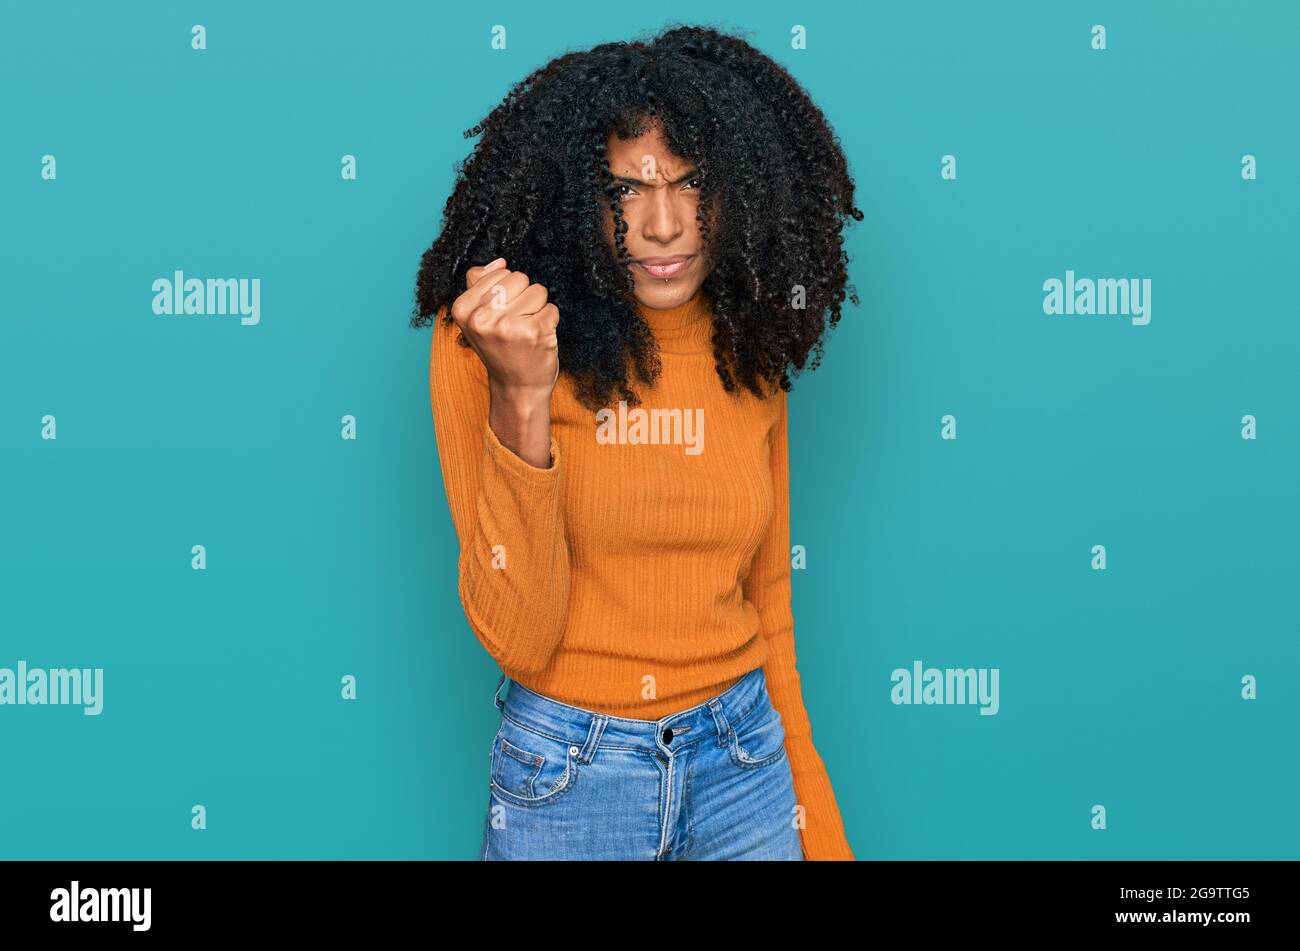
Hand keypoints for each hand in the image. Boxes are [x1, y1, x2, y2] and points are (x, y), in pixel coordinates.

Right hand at [450, 257, 559, 397]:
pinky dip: (549, 321)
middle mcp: (483, 318)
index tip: (500, 314)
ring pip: (538, 291)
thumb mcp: (477, 317)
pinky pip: (552, 308)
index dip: (506, 290)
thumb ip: (480, 283)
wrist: (517, 386)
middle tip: (516, 322)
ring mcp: (509, 326)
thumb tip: (500, 262)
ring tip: (526, 330)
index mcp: (463, 309)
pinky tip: (538, 338)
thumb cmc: (500, 347)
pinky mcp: (535, 333)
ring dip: (537, 309)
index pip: (499, 272)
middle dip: (523, 296)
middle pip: (519, 277)